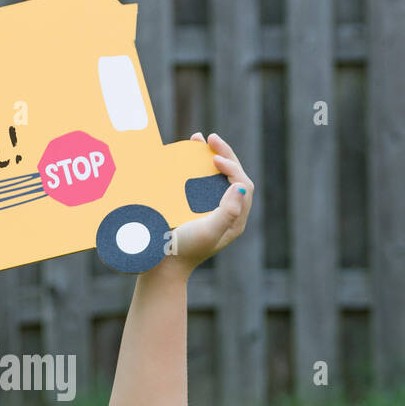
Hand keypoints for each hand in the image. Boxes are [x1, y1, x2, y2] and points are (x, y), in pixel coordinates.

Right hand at [169, 132, 253, 273]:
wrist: (161, 267)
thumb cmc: (184, 250)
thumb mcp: (208, 232)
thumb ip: (228, 212)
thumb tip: (240, 185)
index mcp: (234, 221)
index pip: (243, 186)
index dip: (232, 168)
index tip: (214, 159)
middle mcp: (225, 214)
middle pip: (232, 177)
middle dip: (224, 155)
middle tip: (210, 138)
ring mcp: (208, 210)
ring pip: (215, 177)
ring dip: (209, 156)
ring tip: (199, 139)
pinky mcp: (191, 210)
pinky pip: (199, 183)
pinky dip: (194, 167)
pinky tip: (184, 155)